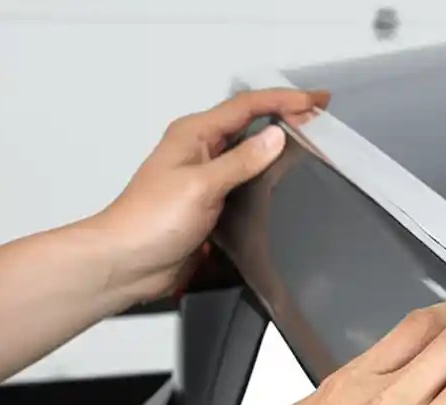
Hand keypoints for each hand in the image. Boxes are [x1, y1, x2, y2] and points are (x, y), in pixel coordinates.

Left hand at [83, 88, 328, 301]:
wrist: (126, 264)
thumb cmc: (150, 221)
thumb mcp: (201, 186)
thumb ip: (241, 161)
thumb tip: (276, 137)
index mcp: (194, 134)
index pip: (246, 106)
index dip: (284, 100)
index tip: (316, 101)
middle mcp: (200, 151)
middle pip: (248, 124)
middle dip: (284, 116)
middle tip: (319, 117)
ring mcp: (204, 179)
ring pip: (248, 154)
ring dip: (276, 148)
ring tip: (310, 146)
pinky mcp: (209, 206)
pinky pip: (244, 185)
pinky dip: (265, 179)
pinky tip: (284, 186)